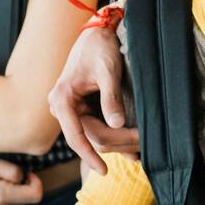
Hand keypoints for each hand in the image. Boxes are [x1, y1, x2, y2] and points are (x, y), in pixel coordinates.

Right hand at [49, 24, 138, 175]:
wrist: (97, 34)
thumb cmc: (100, 48)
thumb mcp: (108, 71)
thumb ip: (111, 98)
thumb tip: (117, 125)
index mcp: (63, 99)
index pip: (75, 136)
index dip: (89, 156)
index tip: (104, 170)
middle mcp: (62, 107)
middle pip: (89, 137)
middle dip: (116, 145)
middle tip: (142, 147)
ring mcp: (72, 110)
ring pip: (95, 136)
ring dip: (117, 143)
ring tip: (141, 149)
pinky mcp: (83, 109)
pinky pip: (97, 128)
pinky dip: (115, 136)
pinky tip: (132, 148)